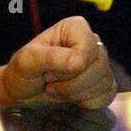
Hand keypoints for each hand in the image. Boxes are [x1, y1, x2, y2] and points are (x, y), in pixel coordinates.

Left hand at [0, 16, 116, 109]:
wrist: (23, 93)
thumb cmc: (22, 73)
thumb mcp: (26, 62)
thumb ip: (49, 57)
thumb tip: (78, 62)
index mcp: (74, 28)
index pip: (87, 47)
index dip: (70, 66)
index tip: (48, 70)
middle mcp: (91, 42)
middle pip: (99, 66)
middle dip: (71, 83)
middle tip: (50, 82)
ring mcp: (100, 62)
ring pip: (104, 82)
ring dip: (76, 93)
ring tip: (58, 88)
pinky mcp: (105, 82)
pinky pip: (107, 95)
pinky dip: (86, 101)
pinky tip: (71, 96)